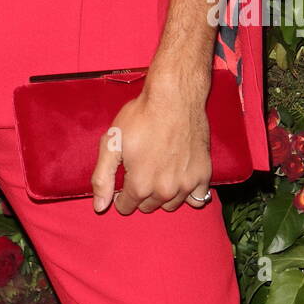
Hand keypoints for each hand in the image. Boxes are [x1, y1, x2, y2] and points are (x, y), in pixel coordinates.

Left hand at [91, 89, 211, 215]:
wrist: (174, 97)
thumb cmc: (140, 117)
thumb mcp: (112, 143)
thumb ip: (103, 178)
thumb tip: (99, 207)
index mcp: (141, 185)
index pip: (127, 206)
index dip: (121, 196)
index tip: (123, 182)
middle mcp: (165, 191)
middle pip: (148, 206)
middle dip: (141, 195)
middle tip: (140, 172)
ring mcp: (186, 184)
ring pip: (171, 204)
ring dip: (163, 195)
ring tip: (158, 173)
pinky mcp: (203, 174)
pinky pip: (197, 198)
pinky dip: (188, 193)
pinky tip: (180, 177)